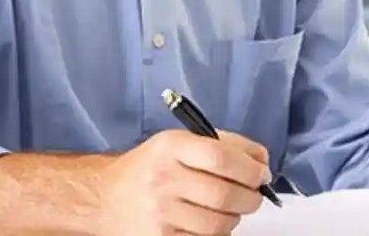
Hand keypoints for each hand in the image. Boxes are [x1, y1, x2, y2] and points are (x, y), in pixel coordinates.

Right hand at [95, 128, 271, 235]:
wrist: (105, 197)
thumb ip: (227, 144)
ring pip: (219, 224)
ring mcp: (160, 213)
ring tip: (229, 208)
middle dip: (251, 198)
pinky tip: (208, 221)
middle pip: (225, 195)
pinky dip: (217, 232)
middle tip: (253, 194)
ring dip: (234, 217)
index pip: (222, 157)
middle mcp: (164, 179)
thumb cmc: (151, 167)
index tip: (262, 174)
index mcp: (172, 147)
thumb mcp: (182, 142)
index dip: (251, 169)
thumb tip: (263, 161)